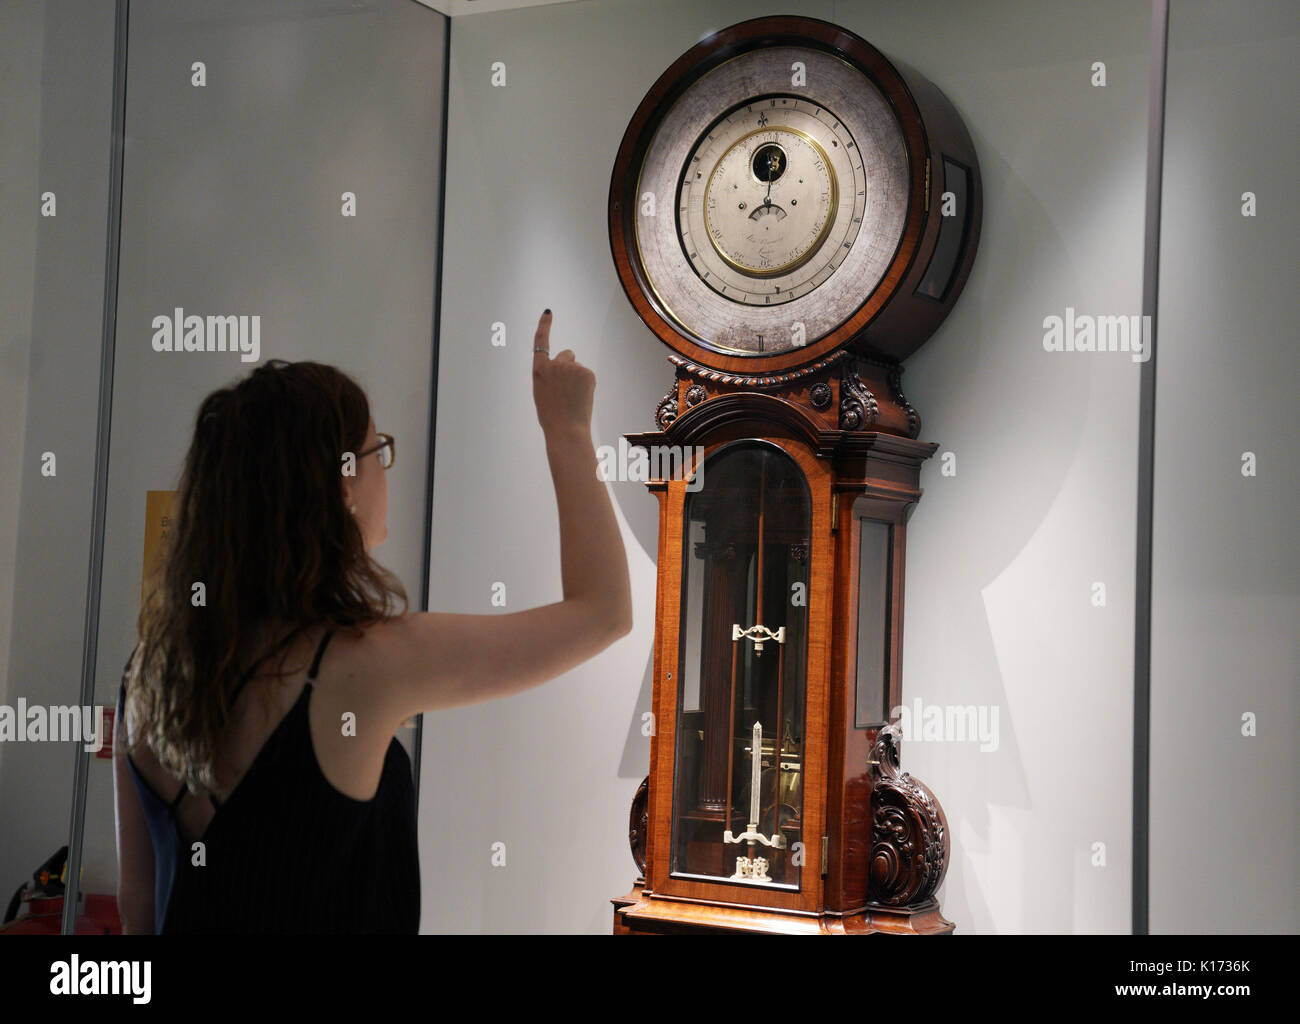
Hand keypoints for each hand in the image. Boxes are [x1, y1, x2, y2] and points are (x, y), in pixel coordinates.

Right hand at [532, 309, 594, 438]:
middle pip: (566, 355)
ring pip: (577, 367)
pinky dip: (586, 385)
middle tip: (567, 389)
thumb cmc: (552, 416)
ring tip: (573, 398)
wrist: (566, 429)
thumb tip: (567, 364)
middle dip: (568, 366)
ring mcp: (571, 367)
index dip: (545, 325)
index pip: (541, 341)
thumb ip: (551, 375)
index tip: (548, 312)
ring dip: (577, 379)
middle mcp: (554, 364)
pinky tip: (581, 398)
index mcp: (539, 370)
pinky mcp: (587, 373)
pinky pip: (587, 375)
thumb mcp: (543, 392)